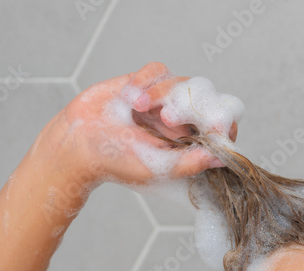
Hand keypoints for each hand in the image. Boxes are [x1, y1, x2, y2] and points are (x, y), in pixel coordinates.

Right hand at [42, 62, 239, 186]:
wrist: (79, 142)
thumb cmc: (118, 162)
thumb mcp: (158, 168)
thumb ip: (191, 163)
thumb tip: (223, 159)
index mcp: (192, 144)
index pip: (223, 127)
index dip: (224, 122)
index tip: (217, 126)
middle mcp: (184, 121)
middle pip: (208, 99)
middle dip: (191, 106)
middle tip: (169, 119)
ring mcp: (166, 100)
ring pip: (184, 83)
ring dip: (162, 94)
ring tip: (138, 109)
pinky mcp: (147, 82)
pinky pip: (159, 70)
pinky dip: (146, 82)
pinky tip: (131, 98)